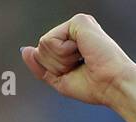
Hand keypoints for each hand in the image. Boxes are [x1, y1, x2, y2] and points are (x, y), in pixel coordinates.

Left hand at [20, 14, 135, 106]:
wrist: (111, 85)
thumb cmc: (93, 86)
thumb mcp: (59, 79)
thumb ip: (40, 66)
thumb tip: (24, 50)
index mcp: (71, 42)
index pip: (42, 53)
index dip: (53, 69)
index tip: (75, 71)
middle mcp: (74, 30)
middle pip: (41, 48)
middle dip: (55, 65)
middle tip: (78, 66)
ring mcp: (76, 25)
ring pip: (43, 44)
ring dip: (60, 60)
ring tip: (81, 60)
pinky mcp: (78, 22)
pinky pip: (50, 40)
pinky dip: (63, 54)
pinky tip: (82, 52)